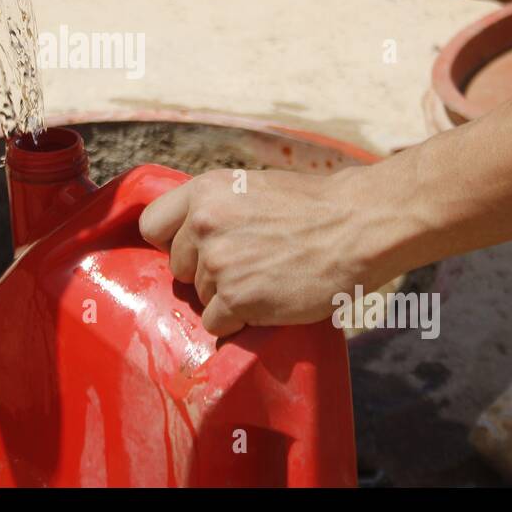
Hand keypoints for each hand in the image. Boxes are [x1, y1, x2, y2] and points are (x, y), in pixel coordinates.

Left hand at [138, 167, 410, 336]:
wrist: (359, 225)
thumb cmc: (315, 207)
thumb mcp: (252, 188)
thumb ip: (217, 207)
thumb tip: (190, 234)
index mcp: (205, 191)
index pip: (152, 224)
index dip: (173, 242)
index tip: (194, 251)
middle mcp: (204, 223)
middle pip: (179, 267)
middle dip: (207, 273)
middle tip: (249, 266)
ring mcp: (219, 262)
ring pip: (201, 296)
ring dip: (229, 297)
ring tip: (268, 280)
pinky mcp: (237, 298)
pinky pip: (216, 324)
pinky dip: (239, 322)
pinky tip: (269, 303)